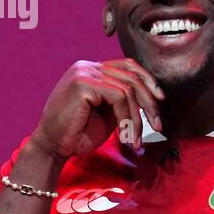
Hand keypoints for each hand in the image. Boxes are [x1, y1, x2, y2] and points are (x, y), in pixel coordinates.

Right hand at [29, 59, 164, 160]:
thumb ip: (124, 100)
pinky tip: (125, 135)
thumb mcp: (109, 112)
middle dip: (150, 103)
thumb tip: (154, 97)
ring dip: (137, 118)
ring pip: (128, 89)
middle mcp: (88, 66)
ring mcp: (84, 72)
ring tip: (135, 140)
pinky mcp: (82, 83)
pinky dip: (127, 118)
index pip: (129, 66)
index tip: (160, 100)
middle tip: (158, 126)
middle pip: (133, 76)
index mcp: (94, 70)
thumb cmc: (79, 133)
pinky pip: (118, 96)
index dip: (149, 81)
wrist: (53, 146)